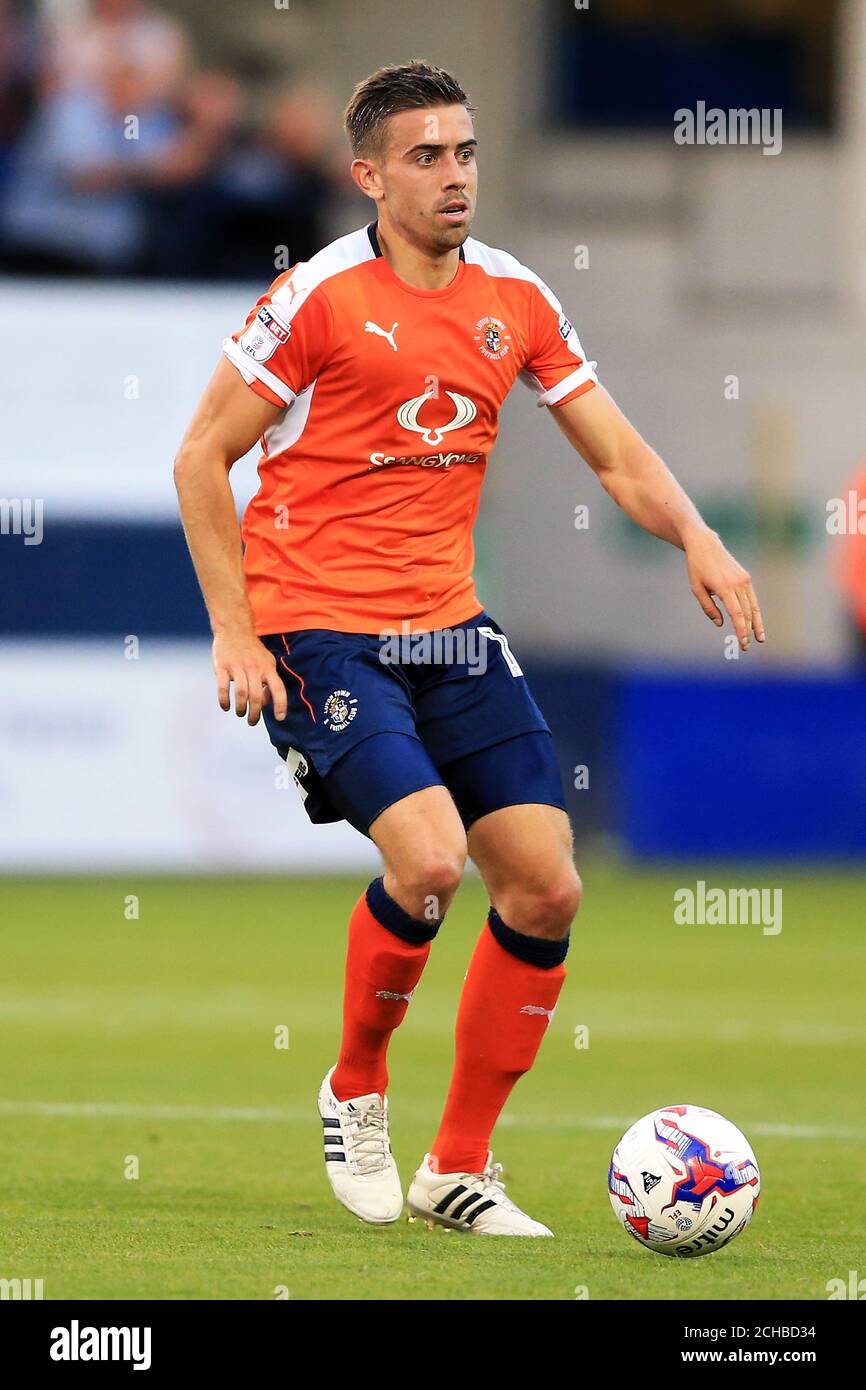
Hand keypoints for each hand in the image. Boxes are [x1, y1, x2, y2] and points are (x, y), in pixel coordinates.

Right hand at [212, 628, 287, 725]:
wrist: (234, 629)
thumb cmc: (252, 649)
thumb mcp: (267, 662)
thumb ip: (268, 681)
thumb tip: (267, 702)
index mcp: (267, 667)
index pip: (278, 688)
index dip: (281, 704)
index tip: (280, 718)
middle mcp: (254, 668)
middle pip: (256, 696)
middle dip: (255, 714)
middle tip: (252, 722)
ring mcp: (237, 667)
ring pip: (241, 694)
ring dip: (240, 708)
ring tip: (240, 713)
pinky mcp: (222, 667)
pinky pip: (223, 688)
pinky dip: (224, 700)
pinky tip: (226, 707)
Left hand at [685, 527, 765, 650]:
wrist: (706, 545)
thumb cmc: (697, 568)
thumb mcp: (697, 589)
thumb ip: (708, 608)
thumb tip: (720, 623)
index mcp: (724, 587)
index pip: (737, 614)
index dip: (741, 630)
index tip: (743, 642)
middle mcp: (738, 584)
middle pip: (747, 613)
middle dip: (748, 631)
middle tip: (745, 646)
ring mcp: (744, 580)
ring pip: (753, 606)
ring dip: (757, 623)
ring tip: (760, 638)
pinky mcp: (746, 578)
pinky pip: (752, 599)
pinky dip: (754, 612)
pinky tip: (756, 623)